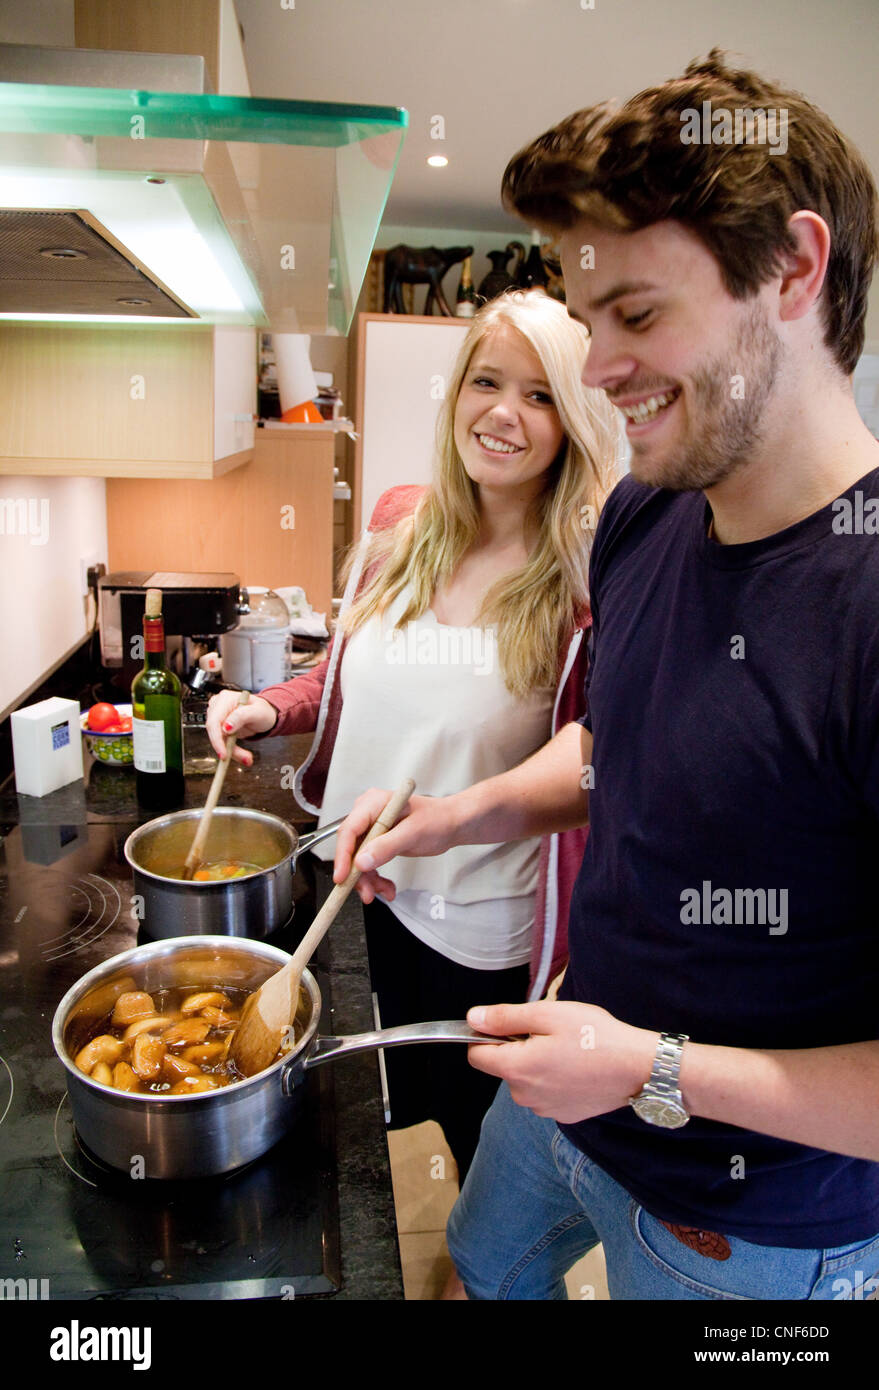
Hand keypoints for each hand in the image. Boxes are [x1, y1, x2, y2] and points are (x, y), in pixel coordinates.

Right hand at [204, 691, 277, 764]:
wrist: (266, 715)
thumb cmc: (263, 710)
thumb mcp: (257, 712)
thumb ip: (242, 716)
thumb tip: (226, 726)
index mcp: (225, 699)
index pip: (214, 721)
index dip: (216, 739)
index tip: (223, 754)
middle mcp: (218, 707)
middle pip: (214, 732)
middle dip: (226, 748)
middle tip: (243, 758)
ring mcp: (218, 717)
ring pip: (218, 739)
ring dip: (231, 751)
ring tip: (246, 757)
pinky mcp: (220, 727)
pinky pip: (222, 742)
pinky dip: (231, 750)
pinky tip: (243, 755)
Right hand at [332, 786, 458, 903]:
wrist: (451, 824)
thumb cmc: (438, 819)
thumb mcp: (413, 833)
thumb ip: (386, 846)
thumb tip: (361, 861)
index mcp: (374, 803)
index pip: (349, 830)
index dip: (343, 855)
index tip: (342, 877)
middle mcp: (368, 814)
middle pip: (351, 848)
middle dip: (358, 873)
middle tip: (368, 892)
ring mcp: (372, 828)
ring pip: (358, 860)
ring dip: (368, 879)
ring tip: (384, 890)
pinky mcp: (376, 841)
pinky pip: (367, 863)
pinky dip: (375, 877)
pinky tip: (386, 886)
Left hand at [465, 1000, 659, 1124]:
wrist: (637, 1068)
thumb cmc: (595, 1037)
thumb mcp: (547, 1015)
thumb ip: (506, 1017)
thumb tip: (474, 1018)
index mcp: (516, 1069)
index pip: (477, 1055)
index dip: (486, 1036)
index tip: (509, 1025)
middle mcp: (525, 1096)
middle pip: (504, 1067)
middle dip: (519, 1049)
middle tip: (552, 1034)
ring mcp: (545, 1109)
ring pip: (526, 1080)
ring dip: (538, 1065)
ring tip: (569, 1050)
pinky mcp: (564, 1115)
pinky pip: (546, 1093)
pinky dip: (555, 1080)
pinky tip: (578, 1068)